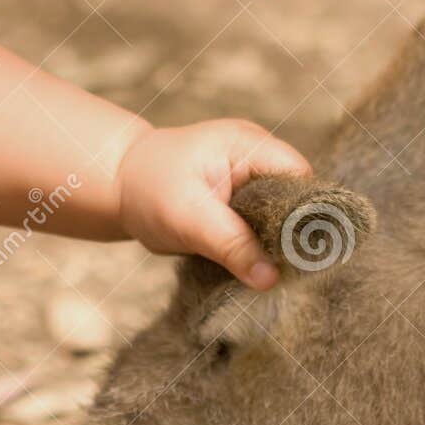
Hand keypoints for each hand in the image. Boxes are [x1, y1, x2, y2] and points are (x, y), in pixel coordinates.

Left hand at [115, 121, 311, 288]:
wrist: (119, 185)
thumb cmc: (148, 190)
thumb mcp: (188, 219)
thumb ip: (231, 245)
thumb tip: (271, 279)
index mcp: (248, 145)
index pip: (299, 177)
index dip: (305, 214)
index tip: (300, 255)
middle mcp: (257, 157)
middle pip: (297, 196)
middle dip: (291, 233)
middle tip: (287, 271)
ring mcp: (251, 177)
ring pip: (282, 213)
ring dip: (276, 242)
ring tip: (273, 272)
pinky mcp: (242, 199)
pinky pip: (264, 223)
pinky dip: (261, 244)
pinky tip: (257, 266)